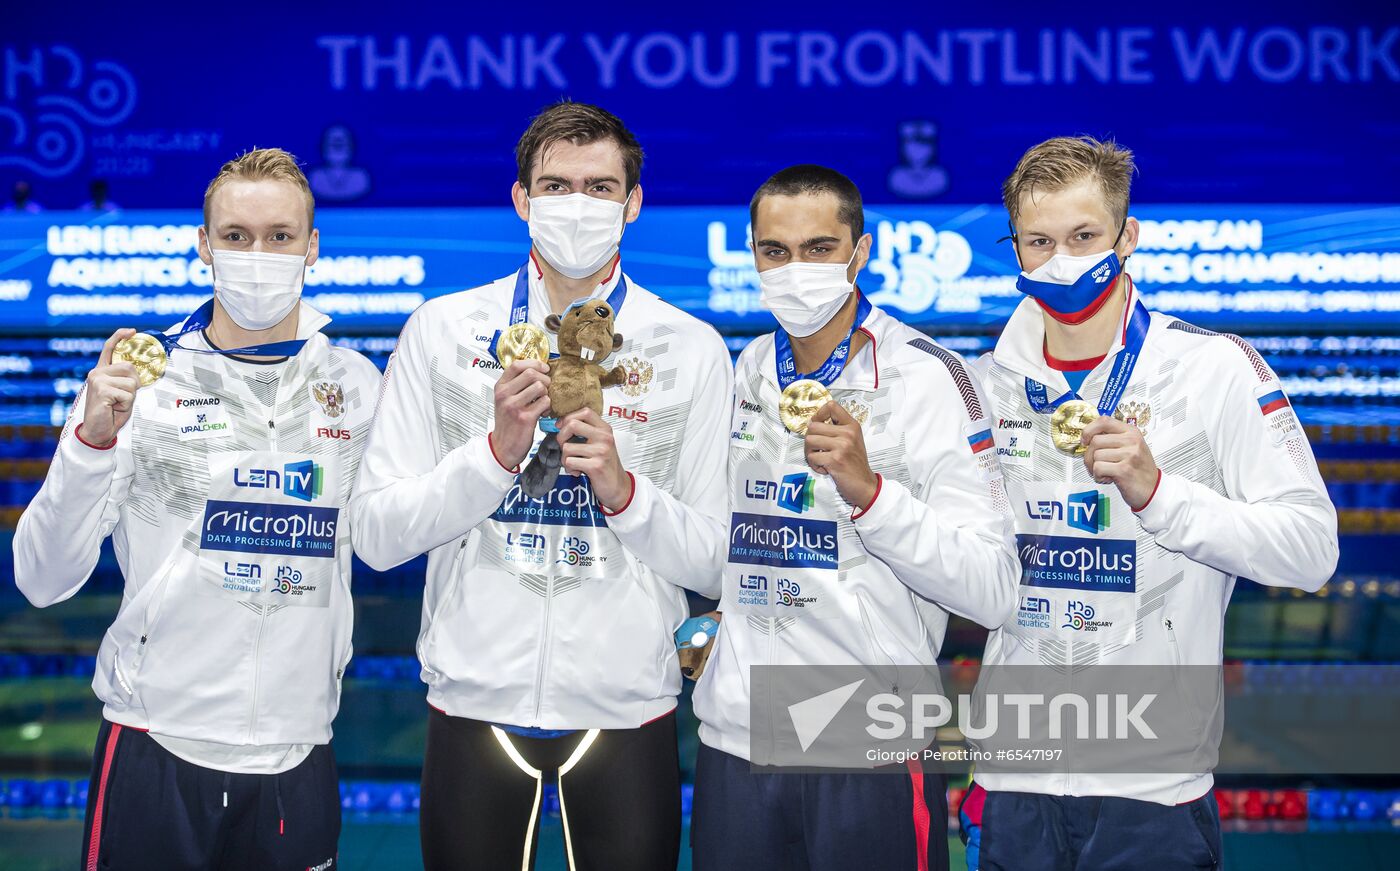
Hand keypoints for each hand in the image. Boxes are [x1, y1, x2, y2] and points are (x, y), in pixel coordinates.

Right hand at [81, 329, 140, 446]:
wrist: (98, 431)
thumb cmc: (110, 413)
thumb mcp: (121, 393)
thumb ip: (126, 380)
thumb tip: (139, 374)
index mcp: (102, 371)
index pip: (109, 348)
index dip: (120, 337)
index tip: (132, 331)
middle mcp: (97, 373)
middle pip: (130, 368)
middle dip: (134, 385)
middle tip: (123, 398)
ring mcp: (97, 380)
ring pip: (131, 383)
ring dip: (130, 397)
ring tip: (116, 404)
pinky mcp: (101, 389)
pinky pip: (127, 394)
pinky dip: (125, 404)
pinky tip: (113, 408)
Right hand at [490, 360, 550, 468]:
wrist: (502, 447)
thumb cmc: (507, 423)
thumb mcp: (505, 400)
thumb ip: (517, 385)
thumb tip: (537, 369)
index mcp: (500, 387)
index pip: (517, 365)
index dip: (534, 363)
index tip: (544, 368)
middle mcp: (504, 394)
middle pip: (531, 373)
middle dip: (544, 379)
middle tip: (546, 388)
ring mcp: (513, 406)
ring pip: (540, 387)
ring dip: (547, 394)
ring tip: (543, 402)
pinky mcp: (524, 418)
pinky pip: (545, 402)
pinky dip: (548, 407)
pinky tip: (543, 412)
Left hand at [555, 407, 631, 509]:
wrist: (617, 486)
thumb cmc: (605, 464)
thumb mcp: (600, 442)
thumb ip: (587, 431)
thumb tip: (561, 424)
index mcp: (605, 429)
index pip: (584, 411)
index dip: (568, 417)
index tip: (561, 426)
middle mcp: (604, 437)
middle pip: (572, 425)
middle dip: (561, 437)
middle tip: (564, 447)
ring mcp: (601, 451)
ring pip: (567, 447)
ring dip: (565, 459)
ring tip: (574, 464)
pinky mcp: (596, 466)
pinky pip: (569, 462)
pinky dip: (569, 469)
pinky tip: (577, 471)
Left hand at [803, 401, 877, 508]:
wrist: (865, 484)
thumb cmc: (856, 463)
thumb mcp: (853, 440)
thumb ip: (837, 429)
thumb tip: (813, 422)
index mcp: (852, 425)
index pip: (831, 406)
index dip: (818, 414)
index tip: (817, 425)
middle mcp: (848, 433)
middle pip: (813, 425)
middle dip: (810, 438)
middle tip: (816, 448)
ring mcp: (842, 446)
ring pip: (809, 440)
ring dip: (810, 452)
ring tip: (820, 458)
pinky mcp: (835, 460)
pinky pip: (812, 457)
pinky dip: (815, 465)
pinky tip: (824, 468)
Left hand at [1081, 415, 1158, 509]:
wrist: (1153, 489)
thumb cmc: (1139, 469)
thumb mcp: (1130, 447)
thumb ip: (1113, 439)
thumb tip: (1087, 436)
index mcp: (1131, 432)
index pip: (1104, 421)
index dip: (1089, 430)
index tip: (1085, 441)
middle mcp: (1132, 441)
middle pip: (1095, 440)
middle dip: (1089, 455)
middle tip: (1095, 464)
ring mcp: (1129, 455)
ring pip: (1095, 455)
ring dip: (1094, 468)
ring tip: (1106, 472)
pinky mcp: (1124, 470)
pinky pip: (1098, 468)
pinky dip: (1098, 476)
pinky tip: (1108, 478)